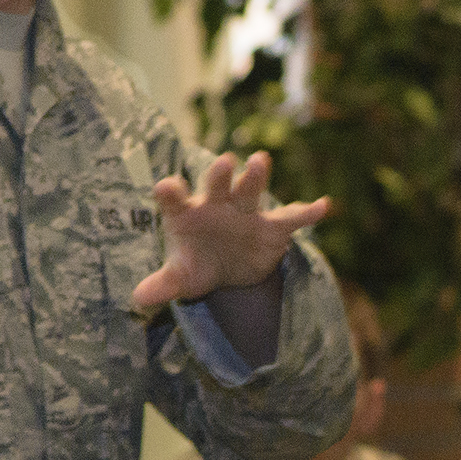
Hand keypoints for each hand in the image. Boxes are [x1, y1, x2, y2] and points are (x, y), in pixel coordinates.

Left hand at [131, 153, 329, 310]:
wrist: (229, 269)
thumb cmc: (197, 265)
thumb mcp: (180, 278)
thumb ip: (162, 285)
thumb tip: (138, 298)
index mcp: (187, 213)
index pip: (175, 198)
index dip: (170, 192)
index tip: (166, 187)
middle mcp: (216, 204)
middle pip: (217, 185)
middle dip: (220, 175)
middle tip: (224, 162)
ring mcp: (246, 212)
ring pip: (250, 190)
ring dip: (255, 176)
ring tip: (260, 160)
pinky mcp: (272, 226)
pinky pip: (291, 218)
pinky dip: (306, 212)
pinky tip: (322, 206)